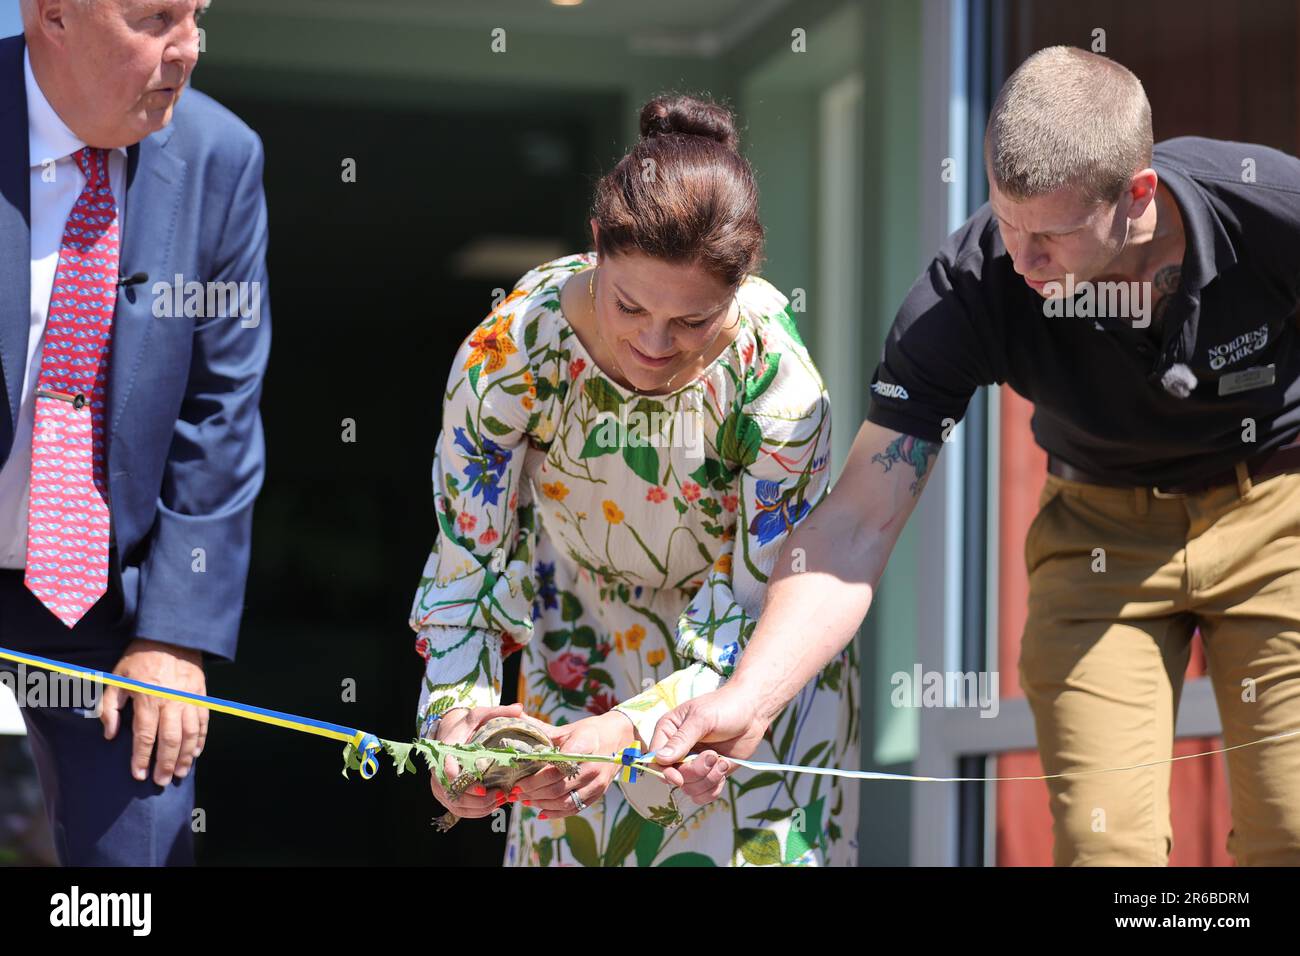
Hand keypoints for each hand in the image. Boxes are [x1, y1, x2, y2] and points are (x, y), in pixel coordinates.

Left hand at [100, 638, 207, 785]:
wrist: (170, 637)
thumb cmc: (139, 659)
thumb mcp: (116, 680)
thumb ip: (109, 708)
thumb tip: (109, 734)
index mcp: (147, 698)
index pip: (145, 736)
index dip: (141, 758)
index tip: (139, 775)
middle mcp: (170, 701)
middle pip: (170, 739)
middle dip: (165, 763)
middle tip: (161, 781)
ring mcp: (189, 698)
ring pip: (190, 733)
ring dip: (184, 756)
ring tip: (179, 772)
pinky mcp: (201, 695)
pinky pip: (203, 721)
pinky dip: (201, 739)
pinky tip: (195, 752)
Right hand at [429, 702, 530, 818]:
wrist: (449, 732)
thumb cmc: (467, 723)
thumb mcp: (481, 713)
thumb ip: (499, 711)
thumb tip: (519, 708)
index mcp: (445, 751)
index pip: (446, 772)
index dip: (463, 784)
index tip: (482, 788)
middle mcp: (438, 772)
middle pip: (453, 795)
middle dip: (478, 801)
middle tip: (501, 795)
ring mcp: (440, 786)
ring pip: (457, 806)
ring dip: (480, 808)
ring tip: (502, 800)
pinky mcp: (445, 796)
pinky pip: (459, 810)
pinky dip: (477, 812)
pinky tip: (494, 805)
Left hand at [514, 710, 637, 819]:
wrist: (619, 738)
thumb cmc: (589, 732)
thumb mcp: (567, 729)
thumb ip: (541, 729)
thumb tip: (516, 715)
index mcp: (583, 746)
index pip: (555, 767)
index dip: (534, 777)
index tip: (517, 779)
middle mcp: (592, 766)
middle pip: (557, 787)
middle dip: (533, 792)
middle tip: (514, 791)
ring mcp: (597, 783)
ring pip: (564, 801)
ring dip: (541, 804)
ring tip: (524, 800)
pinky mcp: (598, 794)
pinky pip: (575, 808)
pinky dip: (556, 813)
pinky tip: (540, 811)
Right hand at [649, 683, 771, 802]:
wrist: (752, 713)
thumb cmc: (724, 707)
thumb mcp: (701, 719)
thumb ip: (681, 739)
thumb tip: (660, 758)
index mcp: (668, 732)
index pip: (654, 759)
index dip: (664, 772)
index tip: (678, 778)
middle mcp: (677, 750)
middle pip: (674, 777)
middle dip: (695, 772)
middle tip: (713, 756)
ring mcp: (693, 763)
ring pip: (689, 788)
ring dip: (708, 779)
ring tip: (721, 761)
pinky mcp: (709, 773)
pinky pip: (703, 794)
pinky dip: (714, 787)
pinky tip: (723, 769)